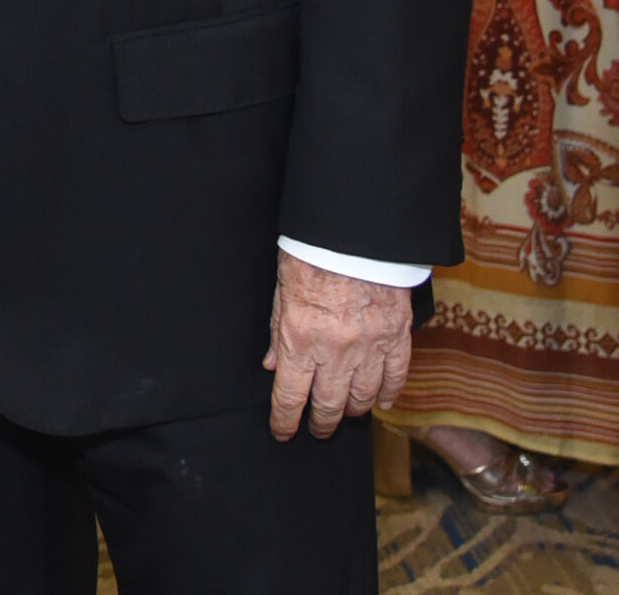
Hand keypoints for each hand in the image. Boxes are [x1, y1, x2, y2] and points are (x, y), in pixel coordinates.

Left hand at [262, 249, 412, 439]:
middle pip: (328, 404)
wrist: (354, 237)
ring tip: (345, 415)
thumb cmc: (311, 258)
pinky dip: (388, 393)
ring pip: (363, 397)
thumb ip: (277, 335)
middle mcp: (335, 351)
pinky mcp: (397, 338)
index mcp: (300, 340)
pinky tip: (381, 402)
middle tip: (318, 430)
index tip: (283, 432)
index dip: (285, 420)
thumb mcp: (281, 294)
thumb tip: (272, 366)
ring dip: (353, 410)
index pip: (290, 396)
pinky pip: (395, 377)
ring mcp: (370, 348)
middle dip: (321, 422)